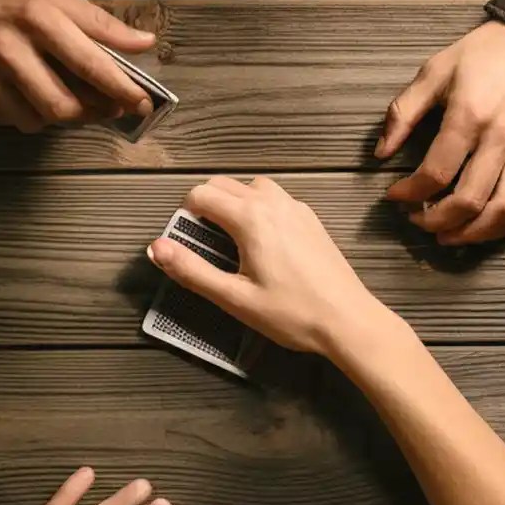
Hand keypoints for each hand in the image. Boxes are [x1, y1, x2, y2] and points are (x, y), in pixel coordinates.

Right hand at [0, 0, 155, 131]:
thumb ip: (98, 21)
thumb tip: (142, 43)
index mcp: (39, 14)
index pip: (91, 62)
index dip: (122, 88)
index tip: (141, 102)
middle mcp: (11, 46)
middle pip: (63, 105)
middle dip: (93, 114)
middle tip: (108, 109)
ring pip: (35, 119)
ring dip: (61, 118)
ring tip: (72, 104)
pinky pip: (6, 119)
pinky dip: (26, 115)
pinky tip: (33, 99)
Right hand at [146, 177, 386, 356]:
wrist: (348, 320)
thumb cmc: (291, 313)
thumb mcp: (234, 298)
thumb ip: (192, 271)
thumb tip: (156, 247)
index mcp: (250, 217)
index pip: (201, 194)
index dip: (184, 215)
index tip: (187, 242)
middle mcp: (272, 202)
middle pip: (224, 184)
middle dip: (206, 206)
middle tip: (205, 244)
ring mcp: (296, 207)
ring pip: (251, 186)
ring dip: (233, 203)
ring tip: (232, 241)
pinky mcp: (311, 219)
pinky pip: (275, 199)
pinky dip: (258, 208)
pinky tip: (263, 243)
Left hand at [376, 21, 504, 244]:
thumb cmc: (486, 54)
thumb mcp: (435, 71)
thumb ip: (403, 112)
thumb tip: (380, 152)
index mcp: (470, 116)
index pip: (435, 173)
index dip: (408, 193)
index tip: (394, 195)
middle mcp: (501, 140)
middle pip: (468, 201)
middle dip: (435, 221)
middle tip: (416, 219)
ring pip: (503, 212)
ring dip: (472, 234)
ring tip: (448, 235)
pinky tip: (483, 226)